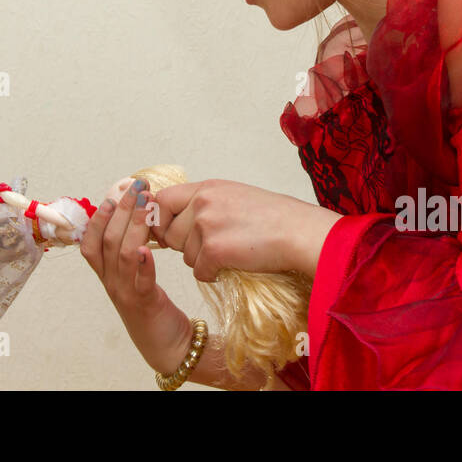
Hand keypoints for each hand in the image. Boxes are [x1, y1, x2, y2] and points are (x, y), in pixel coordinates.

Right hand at [79, 178, 195, 374]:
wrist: (168, 345)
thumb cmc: (153, 305)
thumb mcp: (135, 275)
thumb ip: (131, 250)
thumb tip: (136, 214)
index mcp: (107, 274)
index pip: (90, 243)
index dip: (98, 218)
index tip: (113, 194)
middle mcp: (111, 282)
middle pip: (108, 241)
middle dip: (121, 210)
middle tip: (137, 188)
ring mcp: (126, 293)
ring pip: (123, 255)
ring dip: (134, 226)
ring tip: (147, 205)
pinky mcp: (145, 305)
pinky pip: (140, 282)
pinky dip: (143, 264)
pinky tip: (148, 249)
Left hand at [151, 180, 340, 279]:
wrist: (300, 232)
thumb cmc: (276, 218)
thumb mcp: (235, 197)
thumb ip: (205, 204)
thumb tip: (178, 221)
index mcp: (207, 188)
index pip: (162, 202)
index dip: (161, 221)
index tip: (171, 233)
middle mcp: (202, 202)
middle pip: (168, 234)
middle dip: (184, 246)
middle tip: (213, 246)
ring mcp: (207, 225)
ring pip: (184, 256)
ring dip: (203, 261)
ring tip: (232, 252)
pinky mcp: (214, 249)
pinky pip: (199, 271)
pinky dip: (214, 274)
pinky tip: (235, 263)